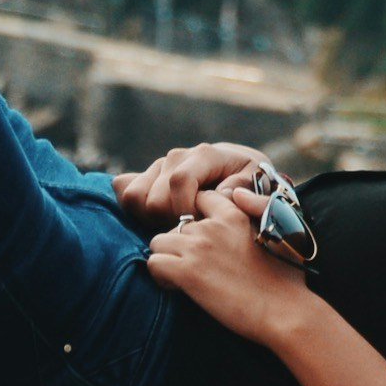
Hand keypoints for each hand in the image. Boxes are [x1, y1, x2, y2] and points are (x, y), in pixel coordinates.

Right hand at [115, 140, 267, 228]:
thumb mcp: (260, 184)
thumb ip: (246, 189)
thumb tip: (223, 194)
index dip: (183, 209)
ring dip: (151, 218)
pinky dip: (136, 210)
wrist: (238, 172)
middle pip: (155, 196)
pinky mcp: (147, 176)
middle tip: (189, 230)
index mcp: (206, 155)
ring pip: (135, 196)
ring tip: (175, 226)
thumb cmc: (251, 183)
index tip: (197, 226)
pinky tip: (157, 220)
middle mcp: (179, 157)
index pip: (180, 180)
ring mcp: (160, 166)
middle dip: (170, 221)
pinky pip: (125, 191)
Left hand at [141, 181, 300, 343]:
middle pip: (175, 224)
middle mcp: (212, 227)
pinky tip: (177, 287)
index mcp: (234, 215)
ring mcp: (197, 249)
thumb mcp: (282, 229)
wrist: (285, 312)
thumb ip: (258, 204)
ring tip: (182, 277)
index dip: (198, 218)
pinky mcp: (187, 274)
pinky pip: (154, 265)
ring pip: (157, 242)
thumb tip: (236, 192)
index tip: (205, 241)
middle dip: (180, 244)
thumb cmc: (287, 278)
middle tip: (194, 265)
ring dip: (167, 258)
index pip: (200, 198)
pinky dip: (160, 277)